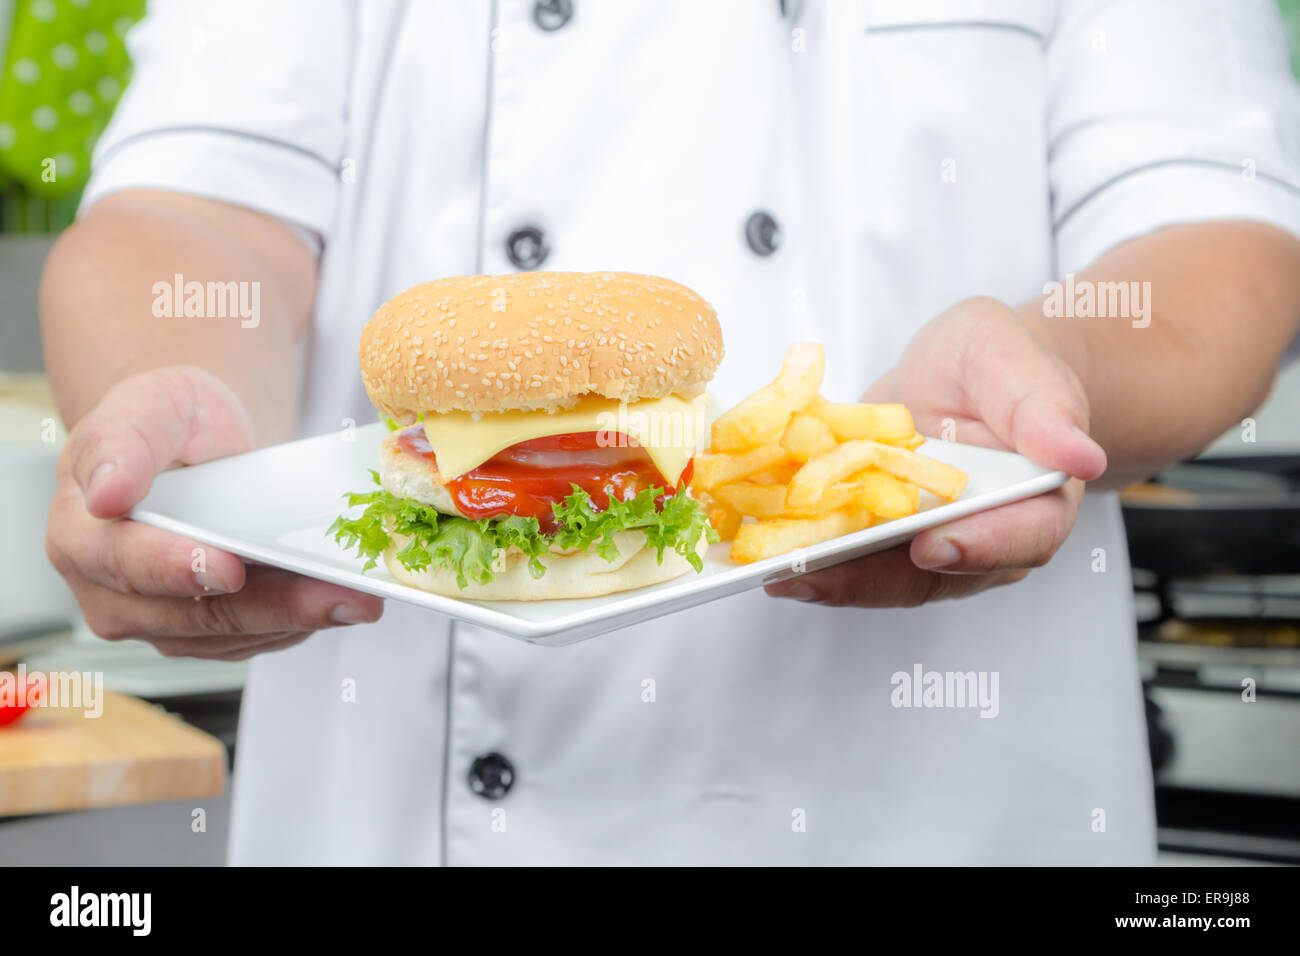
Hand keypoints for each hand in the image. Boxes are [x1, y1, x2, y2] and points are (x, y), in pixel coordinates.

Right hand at [45, 366, 383, 659]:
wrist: (196, 446)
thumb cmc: (166, 423)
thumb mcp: (147, 406)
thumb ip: (122, 444)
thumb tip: (107, 493)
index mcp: (80, 537)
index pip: (124, 565)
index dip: (176, 569)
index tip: (229, 567)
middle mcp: (113, 593)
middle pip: (195, 614)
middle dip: (272, 606)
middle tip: (337, 595)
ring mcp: (163, 620)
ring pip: (236, 633)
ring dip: (300, 620)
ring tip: (359, 598)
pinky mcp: (210, 632)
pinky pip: (259, 636)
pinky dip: (303, 620)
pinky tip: (343, 598)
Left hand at [765, 297, 1106, 606]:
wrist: (969, 380)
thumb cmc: (998, 364)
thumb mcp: (1013, 359)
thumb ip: (1042, 405)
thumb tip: (1079, 452)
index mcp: (1036, 498)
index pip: (1022, 536)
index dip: (980, 547)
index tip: (933, 546)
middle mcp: (984, 537)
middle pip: (937, 574)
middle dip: (872, 577)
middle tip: (812, 574)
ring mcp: (929, 545)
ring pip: (886, 576)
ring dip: (829, 578)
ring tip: (774, 572)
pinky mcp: (883, 539)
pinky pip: (851, 556)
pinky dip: (810, 557)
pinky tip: (764, 552)